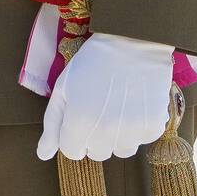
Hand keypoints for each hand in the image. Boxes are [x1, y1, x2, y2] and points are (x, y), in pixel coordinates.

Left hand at [37, 33, 173, 161]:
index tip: (80, 114)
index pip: (72, 152)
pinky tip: (135, 103)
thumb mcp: (63, 86)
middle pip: (97, 153)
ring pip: (120, 150)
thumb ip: (52, 124)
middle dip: (95, 135)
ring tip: (118, 105)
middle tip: (100, 106)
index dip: (73, 134)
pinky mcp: (152, 126)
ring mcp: (131, 131)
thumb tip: (43, 154)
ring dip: (117, 135)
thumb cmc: (92, 62)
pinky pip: (141, 140)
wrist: (131, 41)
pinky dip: (138, 127)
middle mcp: (106, 133)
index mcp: (80, 123)